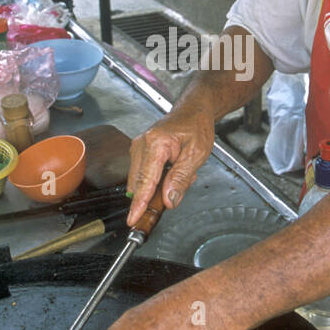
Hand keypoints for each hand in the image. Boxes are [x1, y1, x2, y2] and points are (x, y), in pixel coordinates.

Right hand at [126, 102, 214, 225]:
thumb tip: (169, 199)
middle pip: (140, 183)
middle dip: (156, 194)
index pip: (145, 180)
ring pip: (141, 181)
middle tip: (180, 187)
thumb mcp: (196, 154)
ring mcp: (138, 148)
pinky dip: (157, 179)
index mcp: (156, 144)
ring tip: (182, 170)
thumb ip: (181, 178)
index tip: (133, 218)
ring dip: (159, 185)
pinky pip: (143, 174)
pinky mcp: (139, 152)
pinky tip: (174, 169)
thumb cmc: (196, 126)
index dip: (139, 203)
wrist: (193, 111)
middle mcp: (141, 145)